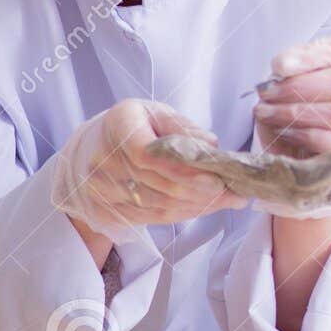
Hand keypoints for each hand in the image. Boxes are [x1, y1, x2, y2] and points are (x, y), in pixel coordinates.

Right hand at [50, 100, 246, 242]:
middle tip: (237, 193)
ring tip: (229, 201)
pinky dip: (183, 214)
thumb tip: (210, 145)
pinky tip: (205, 208)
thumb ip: (182, 127)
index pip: (149, 156)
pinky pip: (152, 218)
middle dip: (204, 194)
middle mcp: (103, 162)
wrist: (92, 148)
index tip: (217, 179)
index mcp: (118, 127)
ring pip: (159, 207)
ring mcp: (102, 191)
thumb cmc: (133, 125)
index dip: (184, 172)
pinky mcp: (107, 211)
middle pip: (159, 187)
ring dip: (199, 207)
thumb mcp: (157, 112)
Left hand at [253, 36, 330, 156]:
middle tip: (266, 95)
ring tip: (269, 113)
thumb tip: (283, 66)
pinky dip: (304, 136)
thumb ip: (294, 59)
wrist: (309, 116)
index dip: (309, 58)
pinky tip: (286, 130)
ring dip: (295, 114)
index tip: (278, 66)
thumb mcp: (300, 65)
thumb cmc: (305, 88)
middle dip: (296, 91)